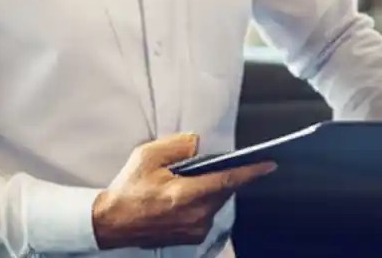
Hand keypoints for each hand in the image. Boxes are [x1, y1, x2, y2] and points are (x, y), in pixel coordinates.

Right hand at [92, 133, 275, 248]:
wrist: (111, 222)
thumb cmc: (129, 189)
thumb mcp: (148, 156)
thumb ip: (178, 145)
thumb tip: (198, 144)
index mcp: (186, 195)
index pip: (228, 180)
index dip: (251, 172)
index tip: (270, 164)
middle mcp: (195, 215)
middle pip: (225, 190)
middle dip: (223, 175)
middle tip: (208, 166)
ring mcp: (194, 229)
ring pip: (217, 202)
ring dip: (212, 189)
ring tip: (192, 181)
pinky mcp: (192, 237)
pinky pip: (208, 214)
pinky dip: (204, 202)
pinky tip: (189, 195)